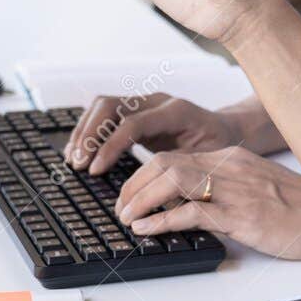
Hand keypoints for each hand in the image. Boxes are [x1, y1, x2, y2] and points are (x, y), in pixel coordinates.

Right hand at [66, 93, 245, 173]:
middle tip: (78, 163)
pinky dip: (90, 131)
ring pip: (103, 106)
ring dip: (84, 131)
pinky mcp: (136, 111)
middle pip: (110, 105)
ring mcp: (145, 103)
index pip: (133, 123)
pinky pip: (105, 114)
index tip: (96, 170)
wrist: (227, 131)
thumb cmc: (219, 149)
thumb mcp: (208, 161)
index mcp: (176, 112)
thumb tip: (156, 198)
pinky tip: (81, 152)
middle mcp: (157, 101)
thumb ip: (182, 173)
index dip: (111, 146)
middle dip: (90, 134)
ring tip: (73, 159)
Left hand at [115, 147, 300, 259]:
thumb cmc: (298, 209)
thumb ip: (226, 188)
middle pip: (165, 162)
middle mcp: (228, 167)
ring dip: (140, 198)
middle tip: (121, 206)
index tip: (131, 193)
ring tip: (127, 216)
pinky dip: (161, 220)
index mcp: (232, 158)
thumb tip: (191, 204)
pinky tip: (146, 229)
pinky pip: (190, 212)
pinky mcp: (240, 214)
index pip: (175, 156)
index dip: (144, 174)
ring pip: (171, 180)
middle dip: (134, 184)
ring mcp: (233, 189)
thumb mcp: (257, 187)